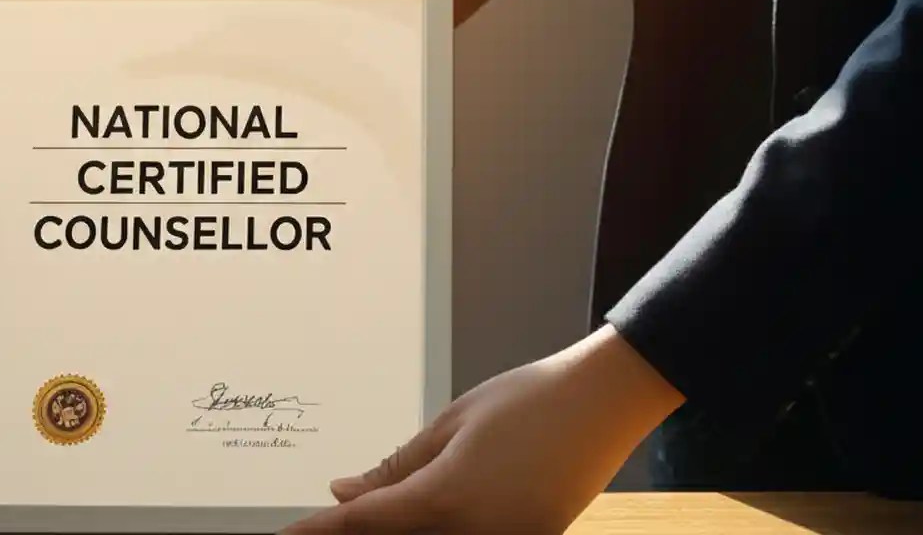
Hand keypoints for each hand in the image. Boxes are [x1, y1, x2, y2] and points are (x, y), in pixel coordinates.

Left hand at [281, 325, 683, 534]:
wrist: (602, 403)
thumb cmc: (529, 401)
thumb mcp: (452, 424)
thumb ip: (396, 466)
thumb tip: (347, 491)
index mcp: (446, 499)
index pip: (364, 524)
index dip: (320, 531)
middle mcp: (474, 534)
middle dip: (359, 534)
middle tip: (326, 523)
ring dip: (398, 532)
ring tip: (370, 513)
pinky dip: (435, 533)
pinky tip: (417, 518)